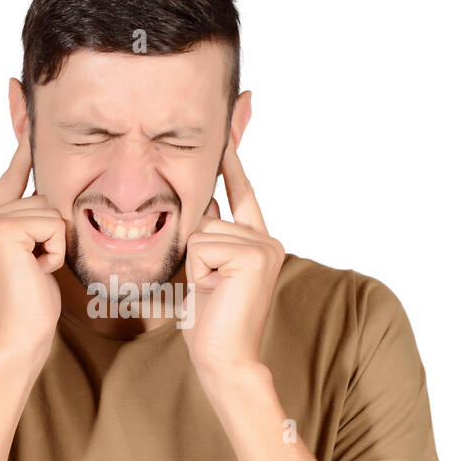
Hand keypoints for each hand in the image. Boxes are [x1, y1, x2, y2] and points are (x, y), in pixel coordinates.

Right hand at [0, 127, 66, 371]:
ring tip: (35, 271)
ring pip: (50, 209)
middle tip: (35, 267)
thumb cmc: (34, 302)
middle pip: (43, 194)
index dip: (19, 129)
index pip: (12, 167)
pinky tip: (36, 271)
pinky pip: (52, 223)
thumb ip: (36, 217)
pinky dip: (54, 250)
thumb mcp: (37, 250)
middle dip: (53, 231)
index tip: (17, 87)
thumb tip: (53, 190)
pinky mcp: (0, 230)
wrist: (20, 338)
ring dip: (55, 243)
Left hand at [181, 138, 284, 381]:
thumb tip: (203, 200)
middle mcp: (266, 237)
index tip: (243, 102)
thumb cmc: (208, 321)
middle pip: (206, 214)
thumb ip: (208, 232)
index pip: (241, 187)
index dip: (236, 148)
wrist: (222, 358)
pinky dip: (198, 271)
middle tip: (210, 288)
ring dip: (195, 264)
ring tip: (212, 292)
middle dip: (196, 251)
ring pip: (202, 230)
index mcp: (257, 240)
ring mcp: (264, 244)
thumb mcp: (202, 268)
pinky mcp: (255, 253)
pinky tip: (214, 291)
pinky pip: (203, 244)